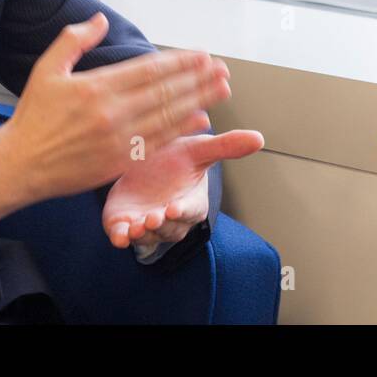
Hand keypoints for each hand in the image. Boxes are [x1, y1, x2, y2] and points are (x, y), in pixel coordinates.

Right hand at [0, 13, 232, 205]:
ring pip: (167, 116)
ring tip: (221, 89)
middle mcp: (112, 113)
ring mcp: (117, 140)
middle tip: (223, 68)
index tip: (201, 54)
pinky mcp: (118, 162)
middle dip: (198, 78)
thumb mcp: (47, 69)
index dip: (179, 61)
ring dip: (198, 101)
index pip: (148, 69)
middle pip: (165, 92)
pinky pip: (157, 143)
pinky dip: (180, 130)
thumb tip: (100, 20)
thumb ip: (74, 41)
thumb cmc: (33, 117)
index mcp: (96, 87)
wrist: (20, 164)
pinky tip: (200, 120)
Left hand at [102, 128, 265, 251]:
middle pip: (168, 228)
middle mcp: (170, 218)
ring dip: (141, 233)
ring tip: (135, 226)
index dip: (182, 211)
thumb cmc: (174, 161)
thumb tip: (258, 138)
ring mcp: (146, 224)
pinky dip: (120, 238)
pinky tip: (118, 235)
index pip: (190, 210)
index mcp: (190, 202)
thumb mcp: (198, 150)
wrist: (142, 164)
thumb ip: (225, 147)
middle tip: (152, 218)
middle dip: (160, 225)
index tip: (174, 208)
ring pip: (147, 236)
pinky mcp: (123, 225)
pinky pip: (122, 237)